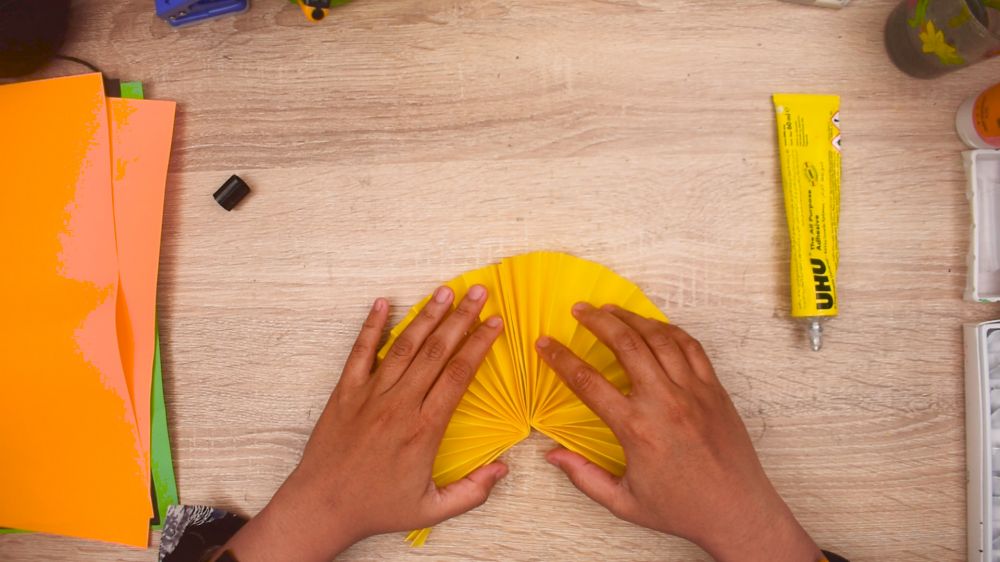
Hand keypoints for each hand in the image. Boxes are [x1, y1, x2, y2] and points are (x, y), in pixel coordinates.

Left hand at [219, 286, 507, 560]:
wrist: (322, 506)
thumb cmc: (377, 508)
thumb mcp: (432, 510)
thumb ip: (472, 491)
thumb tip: (503, 469)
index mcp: (424, 428)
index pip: (459, 374)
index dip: (480, 344)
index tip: (495, 322)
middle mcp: (399, 404)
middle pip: (436, 351)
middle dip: (461, 318)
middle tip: (479, 292)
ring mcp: (370, 394)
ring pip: (403, 345)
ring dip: (426, 316)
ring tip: (445, 291)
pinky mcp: (345, 392)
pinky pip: (360, 352)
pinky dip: (371, 326)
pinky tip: (382, 303)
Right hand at [536, 303, 820, 561]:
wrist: (738, 511)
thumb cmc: (682, 509)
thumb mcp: (623, 503)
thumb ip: (584, 477)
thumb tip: (552, 455)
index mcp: (637, 429)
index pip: (588, 382)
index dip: (561, 359)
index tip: (545, 344)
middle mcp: (664, 402)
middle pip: (626, 345)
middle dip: (598, 321)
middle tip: (580, 309)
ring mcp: (693, 391)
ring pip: (660, 338)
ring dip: (632, 318)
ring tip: (611, 309)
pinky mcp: (715, 390)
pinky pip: (691, 347)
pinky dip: (669, 330)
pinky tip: (654, 325)